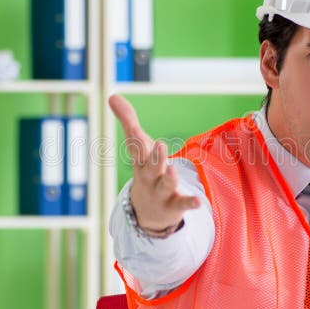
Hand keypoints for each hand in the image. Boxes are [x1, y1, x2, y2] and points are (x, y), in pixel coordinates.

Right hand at [109, 94, 200, 231]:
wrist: (146, 213)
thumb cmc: (144, 170)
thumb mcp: (137, 146)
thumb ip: (128, 121)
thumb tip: (111, 95)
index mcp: (140, 161)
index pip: (136, 148)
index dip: (135, 139)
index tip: (133, 128)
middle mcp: (149, 177)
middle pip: (150, 167)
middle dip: (154, 156)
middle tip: (159, 144)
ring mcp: (160, 193)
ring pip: (165, 185)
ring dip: (169, 179)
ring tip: (173, 170)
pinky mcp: (174, 205)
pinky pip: (181, 204)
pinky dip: (189, 203)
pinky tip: (198, 202)